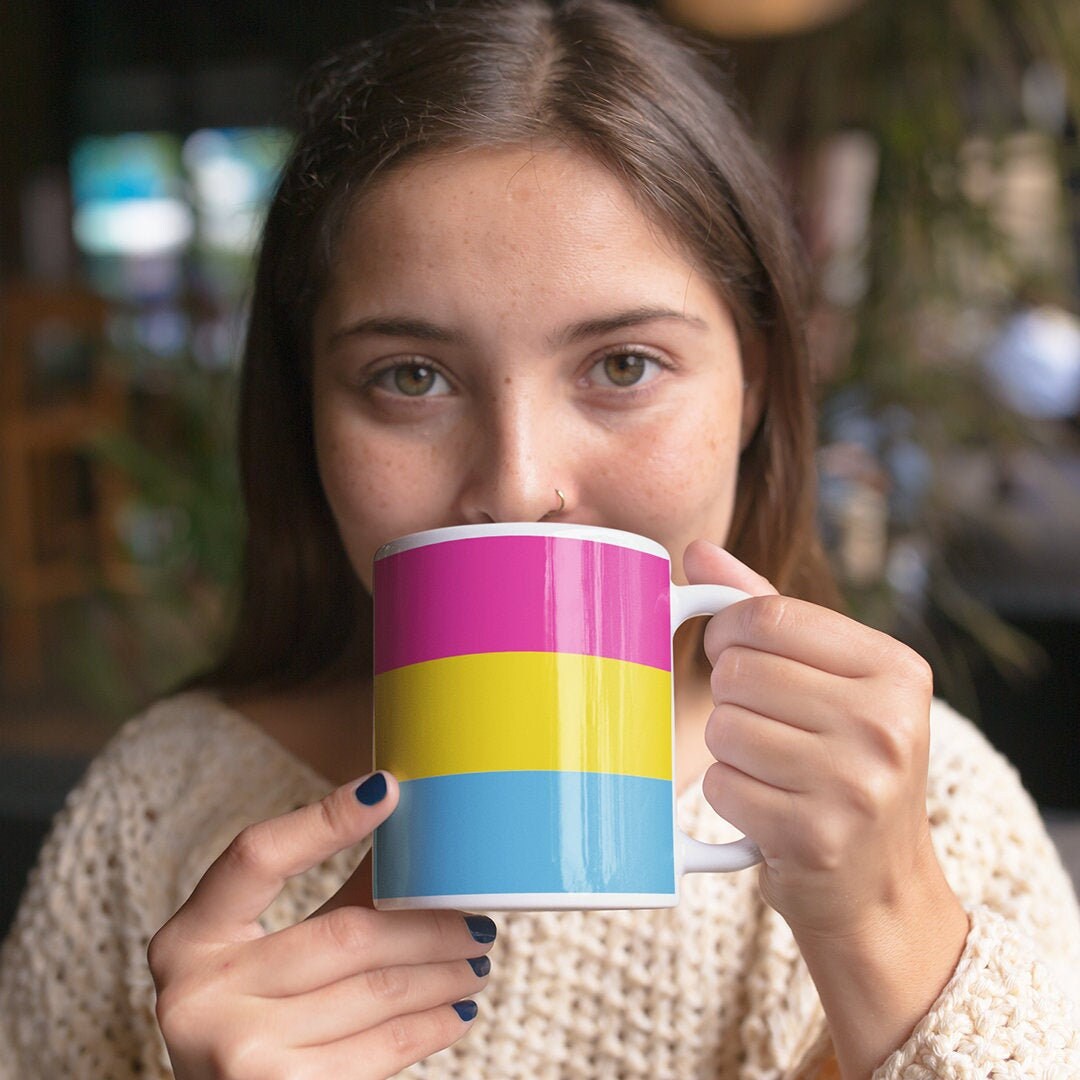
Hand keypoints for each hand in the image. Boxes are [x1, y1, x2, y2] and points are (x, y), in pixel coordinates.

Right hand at [148, 772, 494, 1079]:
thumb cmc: (247, 1018)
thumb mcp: (257, 954)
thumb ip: (330, 897)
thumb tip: (409, 832)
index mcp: (190, 938)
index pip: (258, 856)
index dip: (324, 820)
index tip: (388, 790)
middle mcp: (200, 995)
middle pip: (346, 933)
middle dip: (428, 924)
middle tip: (475, 917)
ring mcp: (240, 1052)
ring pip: (376, 990)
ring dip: (443, 972)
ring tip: (476, 959)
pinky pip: (381, 1050)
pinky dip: (429, 1026)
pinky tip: (455, 1011)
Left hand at [684, 540, 950, 941]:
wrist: (881, 886)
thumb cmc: (844, 763)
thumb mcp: (832, 679)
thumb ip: (768, 609)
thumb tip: (699, 552)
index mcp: (897, 669)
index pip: (769, 614)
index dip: (728, 630)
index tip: (732, 650)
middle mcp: (886, 723)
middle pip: (739, 670)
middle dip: (731, 694)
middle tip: (764, 722)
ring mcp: (855, 784)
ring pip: (724, 725)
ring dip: (729, 746)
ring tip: (771, 766)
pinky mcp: (815, 836)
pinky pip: (720, 783)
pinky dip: (729, 792)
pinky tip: (766, 804)